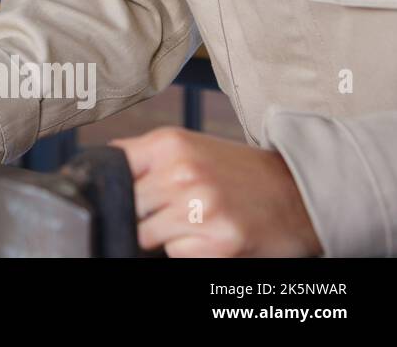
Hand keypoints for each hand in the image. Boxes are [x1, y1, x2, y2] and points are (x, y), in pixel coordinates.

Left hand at [114, 126, 322, 256]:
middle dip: (142, 213)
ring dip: (166, 234)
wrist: (298, 192)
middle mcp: (181, 174)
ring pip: (147, 236)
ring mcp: (199, 210)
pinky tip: (211, 235)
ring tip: (195, 220)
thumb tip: (101, 162)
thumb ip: (143, 154)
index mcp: (169, 145)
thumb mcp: (188, 145)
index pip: (112, 169)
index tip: (120, 191)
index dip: (113, 185)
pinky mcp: (217, 244)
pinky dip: (188, 251)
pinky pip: (176, 255)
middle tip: (172, 208)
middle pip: (127, 207)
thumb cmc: (238, 170)